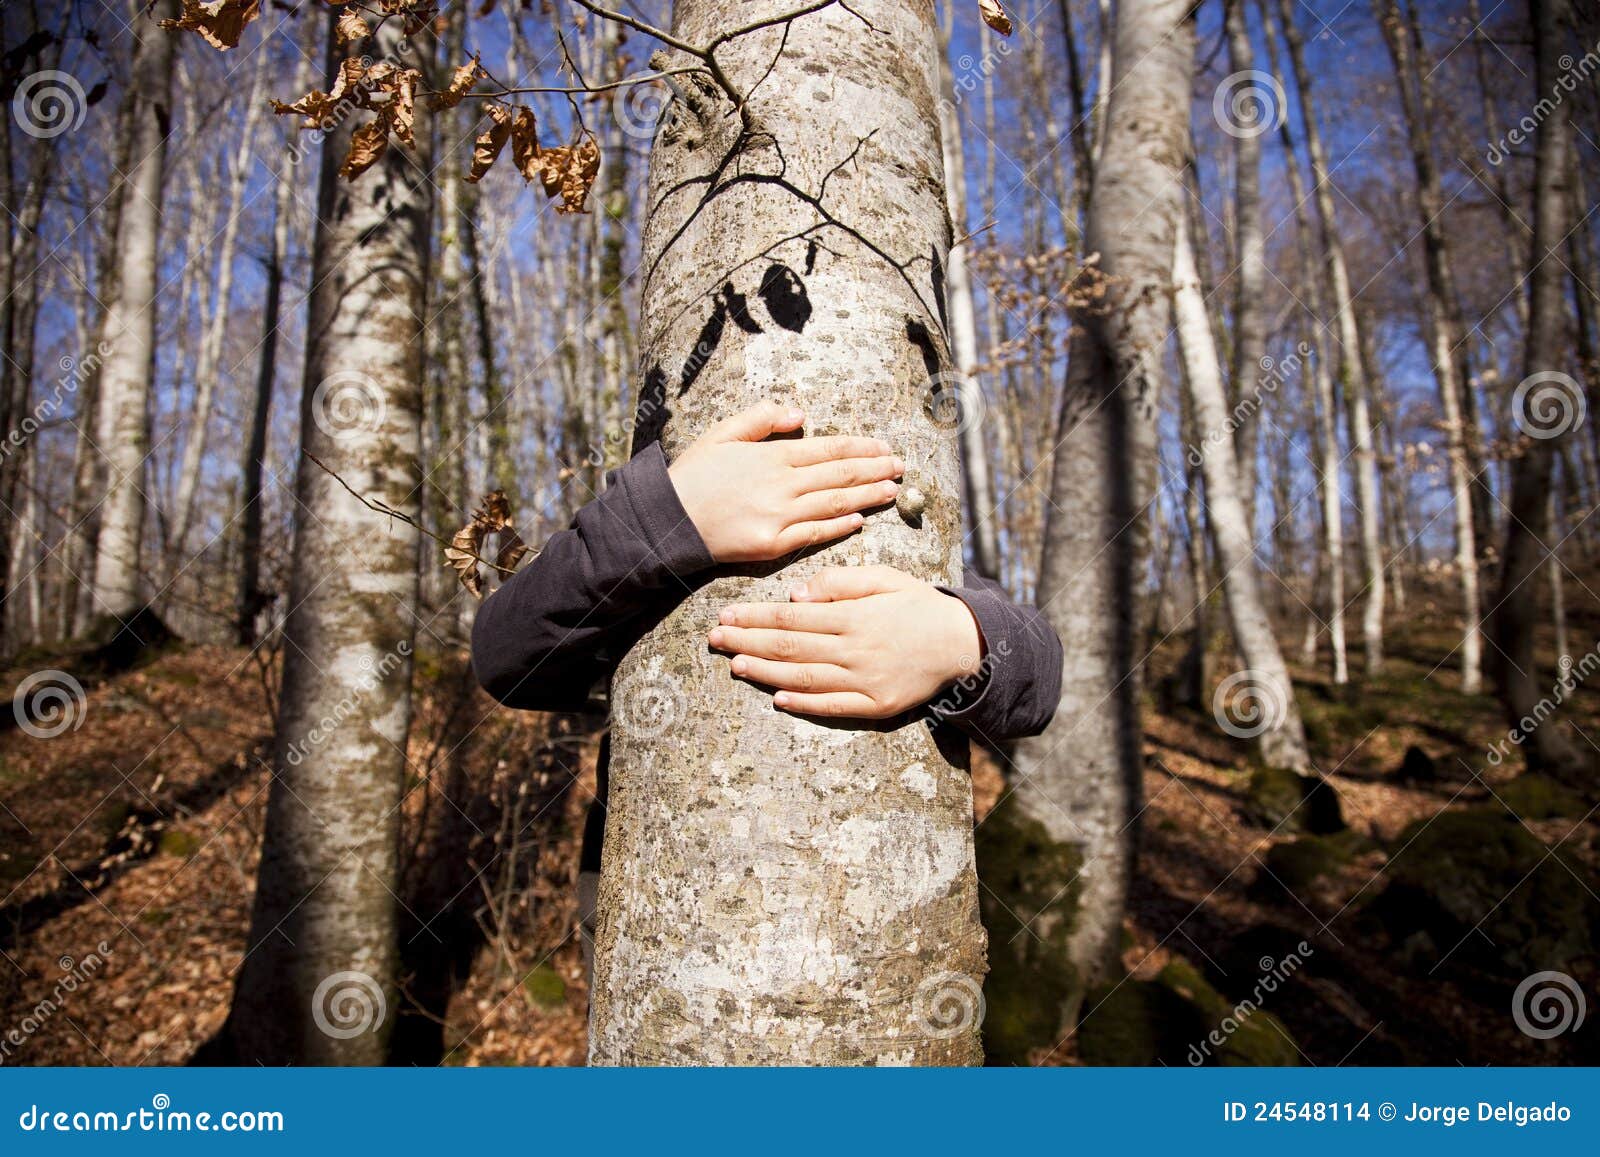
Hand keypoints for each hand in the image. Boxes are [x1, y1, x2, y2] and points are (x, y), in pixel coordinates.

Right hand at [668, 401, 902, 562]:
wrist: (667, 520)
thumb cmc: (693, 475)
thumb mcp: (722, 433)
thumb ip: (762, 418)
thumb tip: (802, 415)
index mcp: (772, 456)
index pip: (829, 449)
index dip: (861, 448)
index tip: (883, 447)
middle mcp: (782, 485)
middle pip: (840, 475)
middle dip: (874, 469)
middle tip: (900, 466)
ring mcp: (779, 516)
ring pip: (834, 503)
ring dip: (867, 495)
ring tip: (891, 489)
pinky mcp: (772, 545)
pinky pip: (814, 534)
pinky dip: (839, 526)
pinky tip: (859, 519)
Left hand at [707, 565, 983, 718]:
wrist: (962, 643)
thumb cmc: (918, 604)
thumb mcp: (884, 578)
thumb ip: (840, 583)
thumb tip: (796, 593)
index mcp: (854, 616)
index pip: (792, 616)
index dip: (755, 616)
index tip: (727, 614)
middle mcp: (855, 650)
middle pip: (789, 647)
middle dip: (747, 642)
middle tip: (715, 639)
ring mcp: (865, 682)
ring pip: (803, 678)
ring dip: (764, 672)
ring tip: (734, 665)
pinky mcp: (876, 706)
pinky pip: (832, 707)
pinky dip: (803, 703)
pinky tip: (776, 697)